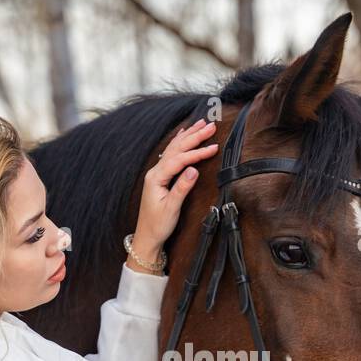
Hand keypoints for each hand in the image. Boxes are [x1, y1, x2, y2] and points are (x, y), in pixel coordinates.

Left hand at [132, 119, 218, 261]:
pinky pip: (170, 155)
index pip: (179, 160)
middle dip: (194, 137)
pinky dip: (179, 143)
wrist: (147, 236)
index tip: (213, 147)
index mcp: (156, 178)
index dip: (197, 153)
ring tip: (201, 124)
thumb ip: (182, 188)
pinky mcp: (160, 178)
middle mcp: (155, 172)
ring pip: (174, 149)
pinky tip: (183, 135)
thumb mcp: (171, 208)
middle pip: (176, 149)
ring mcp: (156, 174)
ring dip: (188, 136)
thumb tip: (194, 170)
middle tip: (210, 126)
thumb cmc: (158, 225)